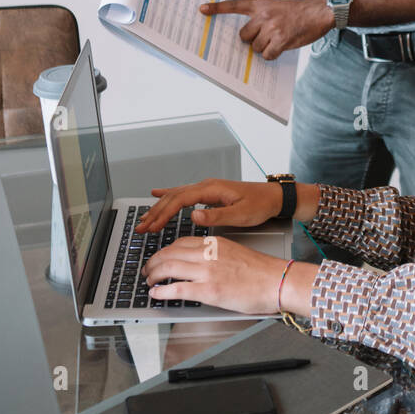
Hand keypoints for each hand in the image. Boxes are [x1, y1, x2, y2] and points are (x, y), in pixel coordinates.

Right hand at [135, 179, 281, 232]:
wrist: (273, 197)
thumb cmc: (260, 205)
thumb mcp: (241, 214)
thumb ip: (217, 214)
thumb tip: (194, 214)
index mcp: (211, 189)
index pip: (180, 200)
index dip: (163, 213)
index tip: (152, 226)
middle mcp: (206, 186)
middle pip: (173, 197)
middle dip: (155, 212)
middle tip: (141, 227)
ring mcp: (206, 188)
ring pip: (175, 195)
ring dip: (159, 207)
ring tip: (144, 219)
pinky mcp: (209, 193)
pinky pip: (183, 193)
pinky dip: (167, 194)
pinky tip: (157, 194)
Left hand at [144, 237, 291, 315]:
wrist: (277, 281)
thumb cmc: (262, 272)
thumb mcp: (235, 253)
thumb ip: (216, 255)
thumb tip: (200, 265)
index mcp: (215, 243)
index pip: (181, 242)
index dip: (165, 250)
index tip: (160, 257)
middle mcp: (208, 254)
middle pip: (170, 252)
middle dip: (154, 261)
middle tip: (148, 270)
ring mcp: (208, 271)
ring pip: (169, 266)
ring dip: (154, 274)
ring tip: (148, 281)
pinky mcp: (209, 290)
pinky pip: (177, 288)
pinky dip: (162, 291)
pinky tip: (156, 294)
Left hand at [198, 0, 333, 59]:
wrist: (320, 9)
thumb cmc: (299, 8)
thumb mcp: (277, 3)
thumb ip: (262, 14)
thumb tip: (252, 34)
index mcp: (261, 4)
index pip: (234, 5)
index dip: (217, 8)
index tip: (202, 10)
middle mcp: (264, 15)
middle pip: (244, 35)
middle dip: (251, 40)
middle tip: (264, 37)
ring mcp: (272, 28)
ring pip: (255, 47)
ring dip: (264, 48)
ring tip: (278, 39)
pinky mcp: (281, 40)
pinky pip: (267, 54)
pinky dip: (273, 54)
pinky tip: (282, 46)